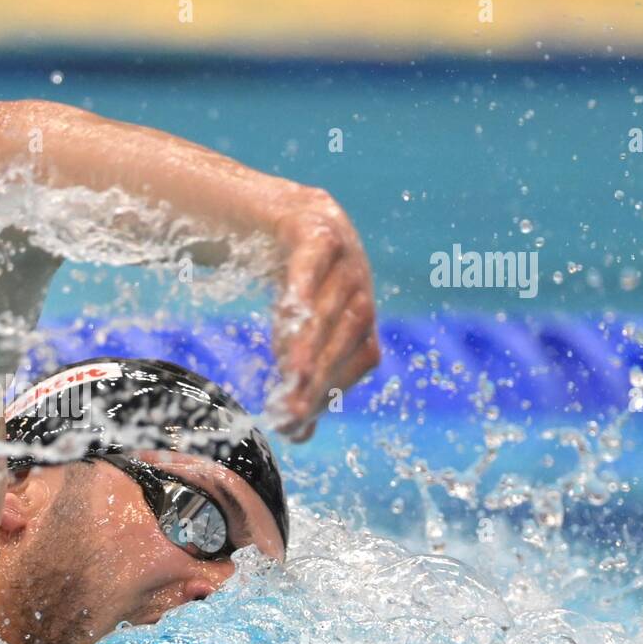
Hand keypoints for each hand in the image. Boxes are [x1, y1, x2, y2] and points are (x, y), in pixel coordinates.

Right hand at [267, 186, 379, 441]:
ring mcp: (343, 253)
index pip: (359, 358)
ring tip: (289, 377)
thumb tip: (297, 436)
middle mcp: (361, 284)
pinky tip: (288, 317)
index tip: (295, 420)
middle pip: (346, 336)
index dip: (332, 389)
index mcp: (363, 312)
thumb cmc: (290, 279)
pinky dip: (302, 291)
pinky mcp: (314, 227)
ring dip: (311, 343)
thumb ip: (300, 375)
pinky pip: (310, 264)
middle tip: (291, 412)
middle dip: (320, 377)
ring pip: (329, 305)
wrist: (279, 208)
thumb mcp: (296, 330)